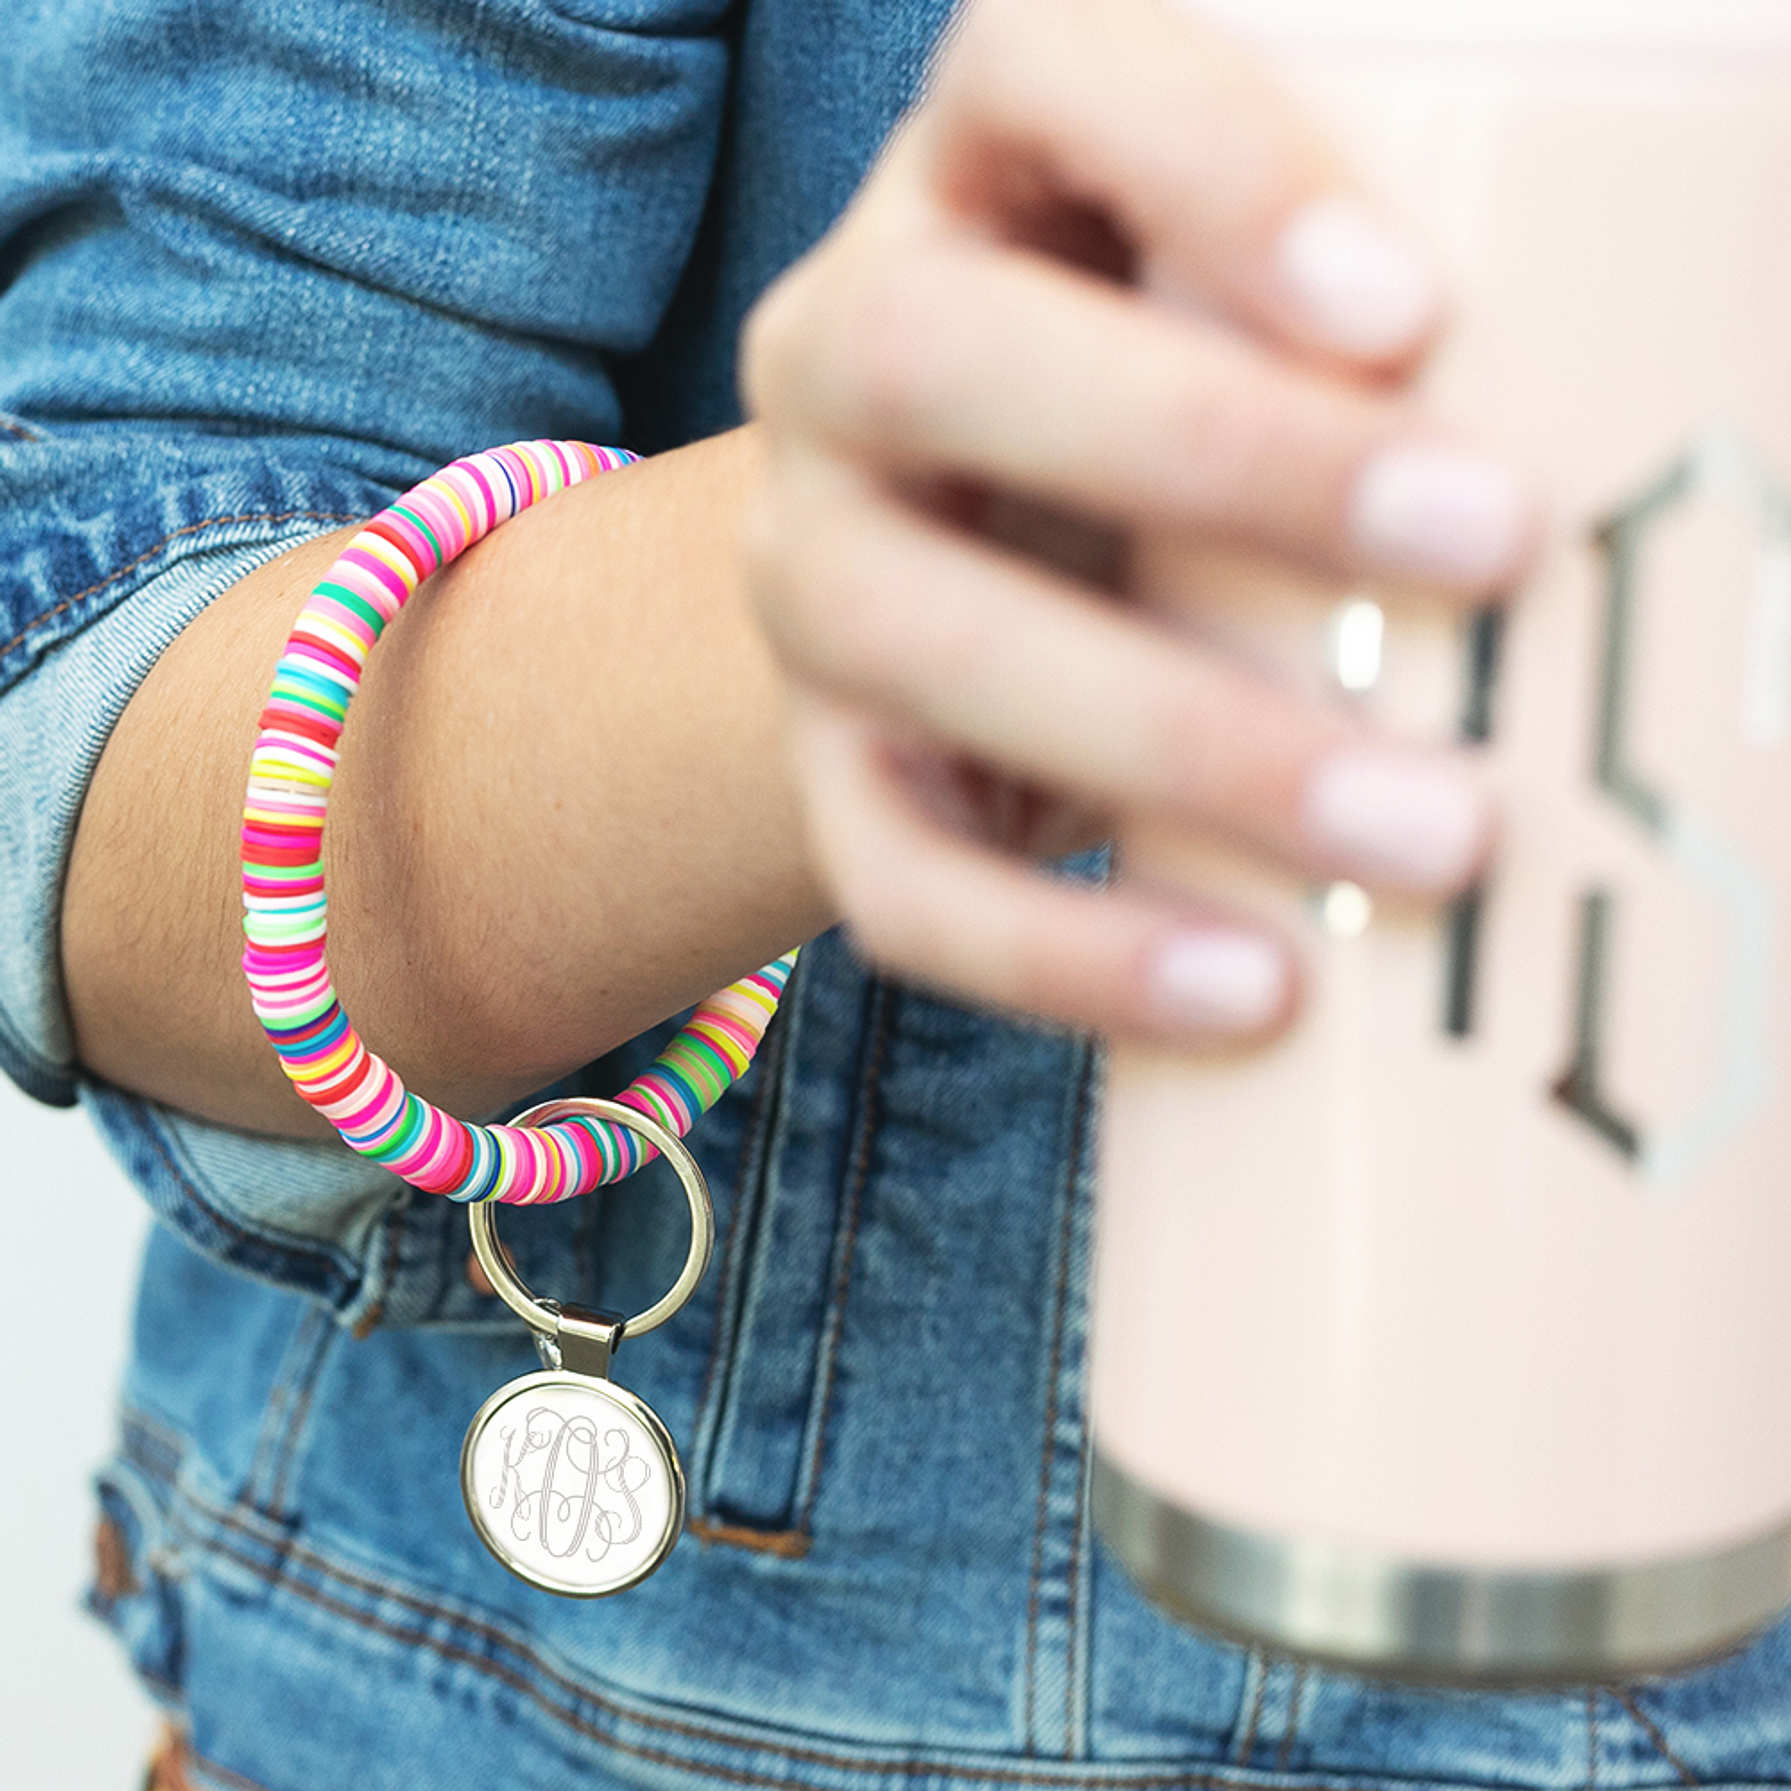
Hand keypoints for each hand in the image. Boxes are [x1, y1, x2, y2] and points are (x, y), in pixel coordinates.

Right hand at [736, 0, 1542, 1045]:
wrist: (969, 592)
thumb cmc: (1176, 428)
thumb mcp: (1261, 326)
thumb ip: (1398, 322)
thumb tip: (1712, 408)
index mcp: (981, 184)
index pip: (1032, 72)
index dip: (1204, 166)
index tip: (1414, 308)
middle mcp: (846, 355)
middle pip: (938, 359)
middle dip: (1207, 453)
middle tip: (1491, 548)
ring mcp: (812, 572)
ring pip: (909, 635)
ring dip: (1176, 741)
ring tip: (1430, 839)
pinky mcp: (825, 774)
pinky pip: (895, 875)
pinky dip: (1069, 953)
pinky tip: (1254, 992)